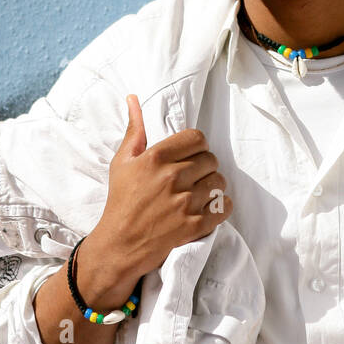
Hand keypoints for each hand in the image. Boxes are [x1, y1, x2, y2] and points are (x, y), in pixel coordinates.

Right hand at [84, 94, 232, 289]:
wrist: (119, 244)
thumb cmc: (120, 201)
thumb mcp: (122, 162)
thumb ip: (134, 130)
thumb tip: (133, 99)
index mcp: (156, 157)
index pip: (198, 138)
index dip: (197, 146)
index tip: (191, 156)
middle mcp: (172, 177)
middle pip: (211, 160)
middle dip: (205, 167)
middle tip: (194, 177)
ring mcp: (185, 202)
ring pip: (219, 182)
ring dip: (213, 187)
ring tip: (199, 193)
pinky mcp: (194, 225)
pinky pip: (223, 208)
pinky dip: (220, 207)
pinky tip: (208, 208)